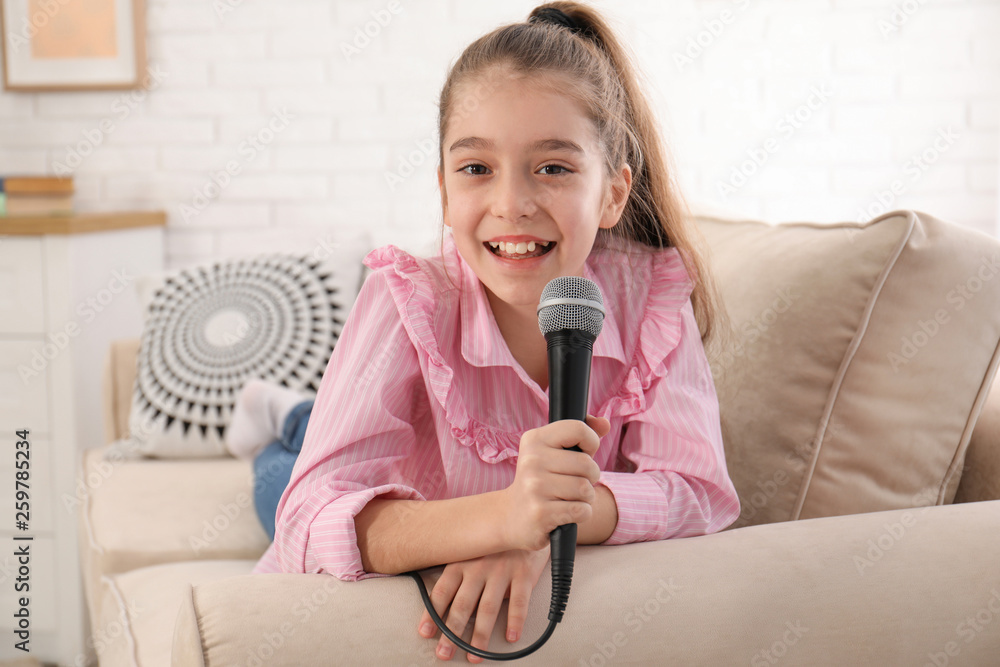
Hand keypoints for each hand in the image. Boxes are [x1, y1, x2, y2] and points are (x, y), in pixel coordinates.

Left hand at [417, 545, 550, 661]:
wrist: (525, 520)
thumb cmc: (493, 544)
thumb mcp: (470, 552)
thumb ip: (457, 574)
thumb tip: (439, 606)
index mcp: (461, 562)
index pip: (442, 591)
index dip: (432, 613)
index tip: (425, 633)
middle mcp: (478, 567)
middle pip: (462, 605)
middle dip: (452, 633)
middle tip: (444, 654)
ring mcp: (502, 570)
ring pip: (488, 608)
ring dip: (480, 635)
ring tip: (474, 656)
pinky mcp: (524, 573)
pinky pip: (519, 601)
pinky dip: (515, 620)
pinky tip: (510, 637)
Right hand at [500, 414, 610, 551]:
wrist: (512, 516)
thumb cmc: (543, 479)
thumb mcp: (555, 452)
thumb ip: (581, 434)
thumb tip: (605, 423)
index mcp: (534, 439)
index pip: (578, 429)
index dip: (591, 443)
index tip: (582, 453)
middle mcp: (531, 460)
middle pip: (587, 463)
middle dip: (590, 476)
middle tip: (575, 482)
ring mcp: (534, 487)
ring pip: (586, 489)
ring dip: (586, 497)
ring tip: (570, 498)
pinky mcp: (540, 512)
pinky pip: (582, 510)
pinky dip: (582, 513)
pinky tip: (565, 512)